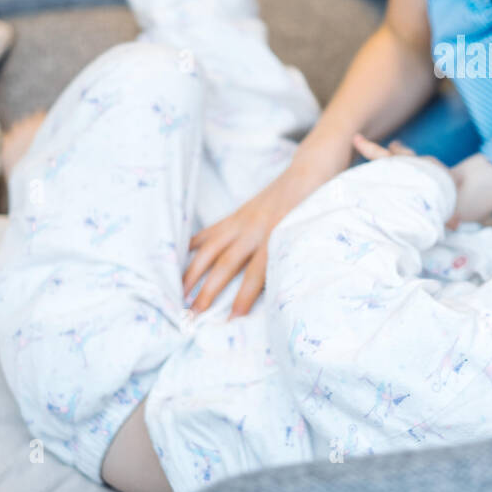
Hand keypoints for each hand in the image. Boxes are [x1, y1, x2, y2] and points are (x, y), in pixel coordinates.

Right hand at [184, 143, 347, 318]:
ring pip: (211, 248)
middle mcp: (256, 228)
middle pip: (227, 263)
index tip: (232, 320)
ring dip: (193, 272)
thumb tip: (278, 291)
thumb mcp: (308, 233)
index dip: (244, 297)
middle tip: (194, 313)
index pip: (257, 273)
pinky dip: (193, 245)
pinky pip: (210, 231)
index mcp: (277, 235)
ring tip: (180, 293)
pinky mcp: (236, 214)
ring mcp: (243, 220)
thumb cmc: (313, 208)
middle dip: (209, 290)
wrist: (309, 172)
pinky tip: (178, 260)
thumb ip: (291, 256)